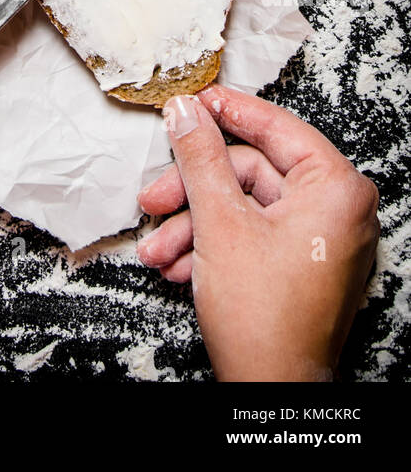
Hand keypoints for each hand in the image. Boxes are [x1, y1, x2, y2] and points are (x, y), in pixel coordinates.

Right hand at [137, 85, 378, 382]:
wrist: (271, 393)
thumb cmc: (264, 320)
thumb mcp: (219, 223)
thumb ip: (200, 158)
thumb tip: (186, 111)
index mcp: (335, 188)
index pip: (276, 127)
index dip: (227, 111)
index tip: (194, 100)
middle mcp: (338, 209)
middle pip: (251, 173)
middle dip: (194, 194)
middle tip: (155, 197)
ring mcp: (321, 239)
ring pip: (243, 208)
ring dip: (195, 228)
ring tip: (160, 251)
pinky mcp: (304, 264)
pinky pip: (253, 235)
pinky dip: (214, 247)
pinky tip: (182, 267)